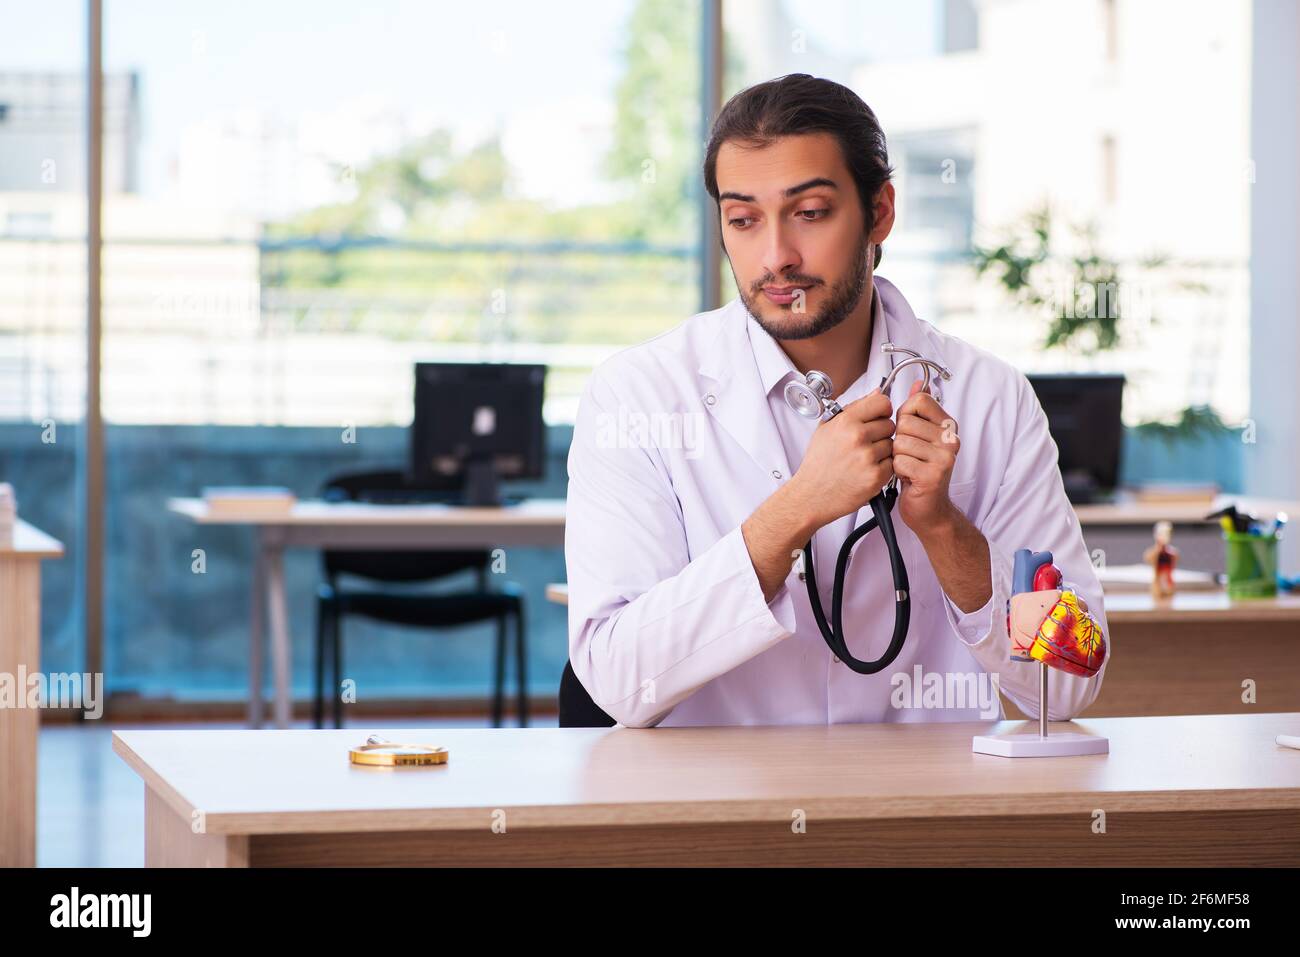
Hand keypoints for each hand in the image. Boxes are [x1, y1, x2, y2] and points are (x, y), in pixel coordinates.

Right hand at [787, 387, 894, 528]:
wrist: (811, 494)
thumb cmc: (818, 463)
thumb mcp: (827, 428)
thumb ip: (854, 408)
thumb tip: (877, 393)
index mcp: (845, 421)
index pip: (882, 402)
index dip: (882, 410)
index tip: (878, 417)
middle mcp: (857, 437)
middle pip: (890, 424)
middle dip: (881, 433)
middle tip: (865, 444)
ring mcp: (867, 457)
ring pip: (893, 445)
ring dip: (883, 451)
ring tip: (864, 459)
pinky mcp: (875, 476)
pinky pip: (892, 464)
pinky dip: (883, 468)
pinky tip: (867, 470)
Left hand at [893, 379, 961, 532]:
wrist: (929, 510)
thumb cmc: (919, 472)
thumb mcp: (919, 437)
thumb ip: (918, 410)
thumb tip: (918, 384)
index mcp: (947, 426)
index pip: (918, 401)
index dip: (904, 416)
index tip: (910, 433)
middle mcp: (950, 439)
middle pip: (905, 423)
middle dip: (898, 441)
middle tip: (909, 456)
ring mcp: (945, 457)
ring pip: (900, 443)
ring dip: (897, 457)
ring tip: (908, 467)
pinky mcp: (933, 475)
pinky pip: (899, 461)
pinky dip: (897, 471)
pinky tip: (908, 478)